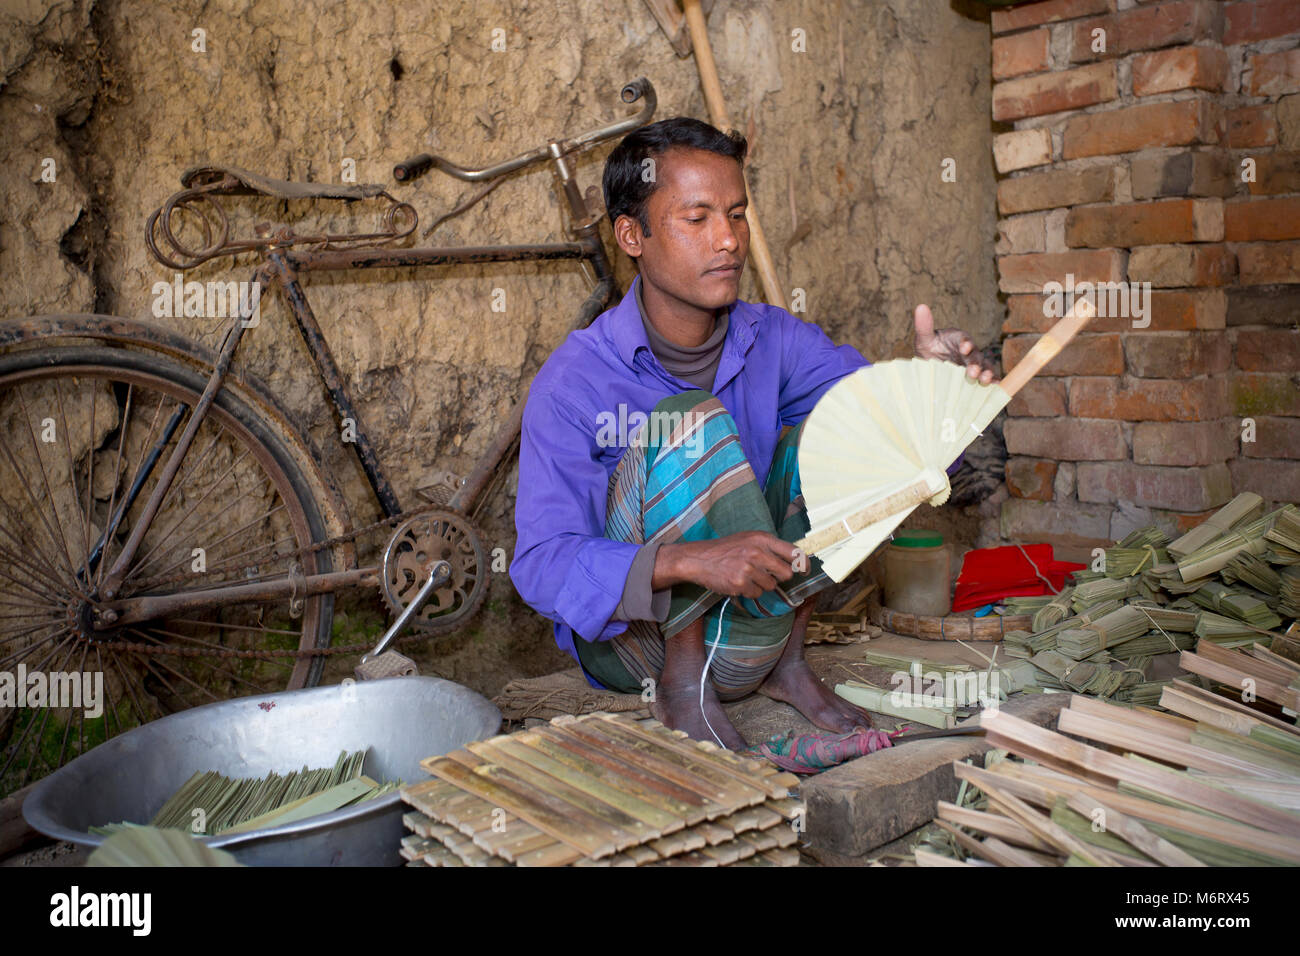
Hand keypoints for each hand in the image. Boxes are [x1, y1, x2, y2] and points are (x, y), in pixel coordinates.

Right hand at [654, 532, 796, 598]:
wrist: (698, 559)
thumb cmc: (725, 549)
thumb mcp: (748, 539)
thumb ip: (769, 547)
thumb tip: (795, 560)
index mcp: (762, 538)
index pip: (793, 551)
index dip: (804, 563)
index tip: (806, 570)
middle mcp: (757, 552)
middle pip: (786, 573)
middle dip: (779, 577)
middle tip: (767, 575)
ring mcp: (748, 568)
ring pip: (770, 586)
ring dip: (761, 585)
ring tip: (746, 576)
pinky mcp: (740, 583)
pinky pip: (756, 594)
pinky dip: (749, 591)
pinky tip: (737, 582)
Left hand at [913, 304, 997, 384]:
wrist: (930, 368)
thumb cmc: (929, 350)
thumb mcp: (924, 339)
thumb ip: (923, 326)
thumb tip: (921, 306)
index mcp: (958, 339)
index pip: (964, 340)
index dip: (965, 343)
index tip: (964, 348)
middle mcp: (969, 351)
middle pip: (975, 355)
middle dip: (975, 363)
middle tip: (973, 372)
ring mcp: (975, 364)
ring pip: (985, 366)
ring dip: (987, 373)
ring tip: (986, 380)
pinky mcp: (978, 377)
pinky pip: (989, 378)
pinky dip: (994, 382)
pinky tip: (996, 387)